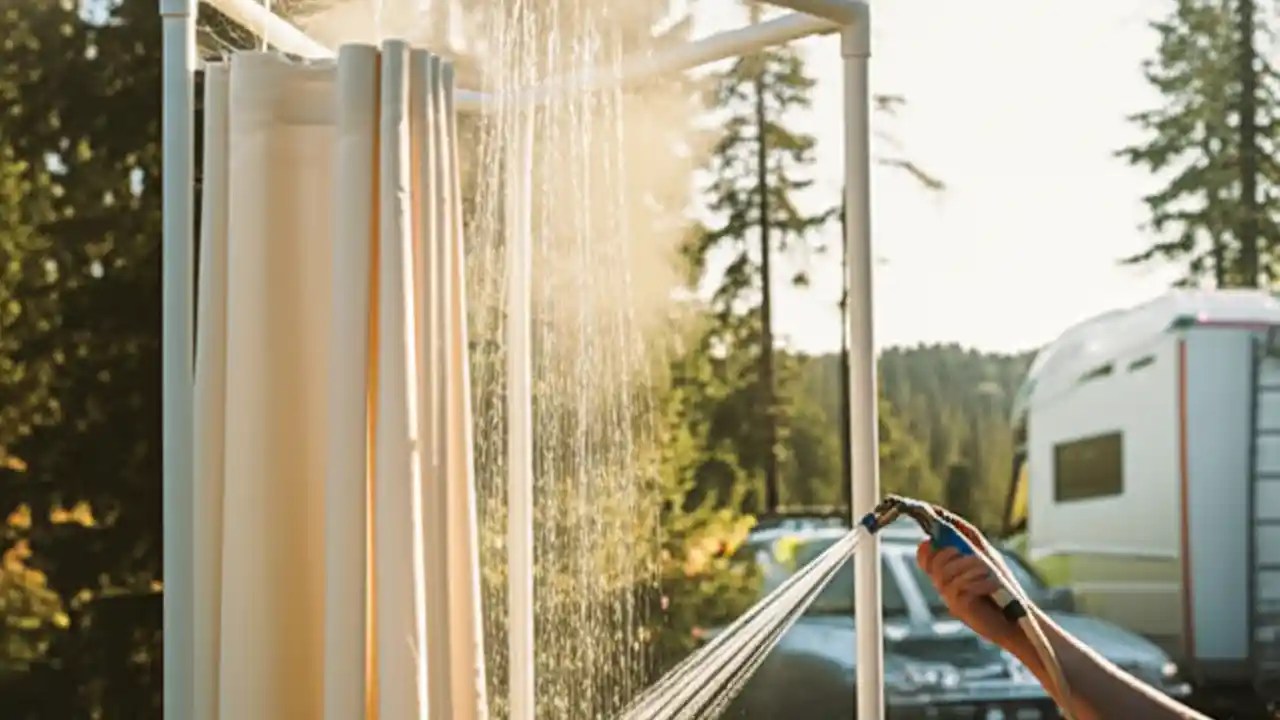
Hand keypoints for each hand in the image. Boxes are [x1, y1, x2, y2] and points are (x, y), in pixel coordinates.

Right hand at [916, 533, 1026, 655]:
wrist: (1017, 617)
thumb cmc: (1002, 586)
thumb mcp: (984, 554)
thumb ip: (966, 535)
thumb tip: (943, 513)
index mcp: (947, 571)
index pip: (924, 555)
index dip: (928, 544)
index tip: (938, 534)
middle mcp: (944, 584)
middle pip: (932, 561)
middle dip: (950, 552)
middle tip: (970, 556)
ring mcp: (949, 597)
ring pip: (944, 572)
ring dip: (969, 566)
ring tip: (987, 572)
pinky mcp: (958, 608)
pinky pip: (959, 586)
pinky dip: (979, 581)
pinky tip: (991, 585)